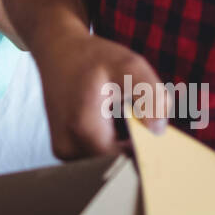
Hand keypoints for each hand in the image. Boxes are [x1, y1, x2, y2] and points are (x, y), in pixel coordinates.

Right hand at [33, 29, 168, 159]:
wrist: (57, 50)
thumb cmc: (91, 57)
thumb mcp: (128, 65)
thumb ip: (149, 95)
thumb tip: (157, 130)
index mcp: (84, 129)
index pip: (126, 163)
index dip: (145, 153)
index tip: (154, 136)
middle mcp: (69, 147)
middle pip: (115, 165)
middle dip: (133, 149)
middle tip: (138, 122)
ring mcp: (63, 151)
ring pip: (105, 163)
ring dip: (119, 147)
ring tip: (120, 118)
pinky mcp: (63, 149)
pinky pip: (94, 157)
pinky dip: (107, 144)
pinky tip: (109, 121)